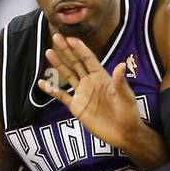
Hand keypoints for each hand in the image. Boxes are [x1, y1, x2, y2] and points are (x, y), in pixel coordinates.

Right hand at [38, 34, 144, 150]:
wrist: (124, 133)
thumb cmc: (128, 113)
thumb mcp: (125, 96)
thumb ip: (120, 81)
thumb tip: (121, 65)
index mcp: (101, 77)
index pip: (88, 59)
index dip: (80, 48)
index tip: (70, 38)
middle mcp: (90, 82)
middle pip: (76, 63)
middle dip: (66, 50)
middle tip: (56, 37)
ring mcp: (82, 94)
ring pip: (68, 75)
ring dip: (58, 64)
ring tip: (48, 52)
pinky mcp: (76, 107)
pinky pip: (61, 96)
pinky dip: (51, 90)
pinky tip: (42, 83)